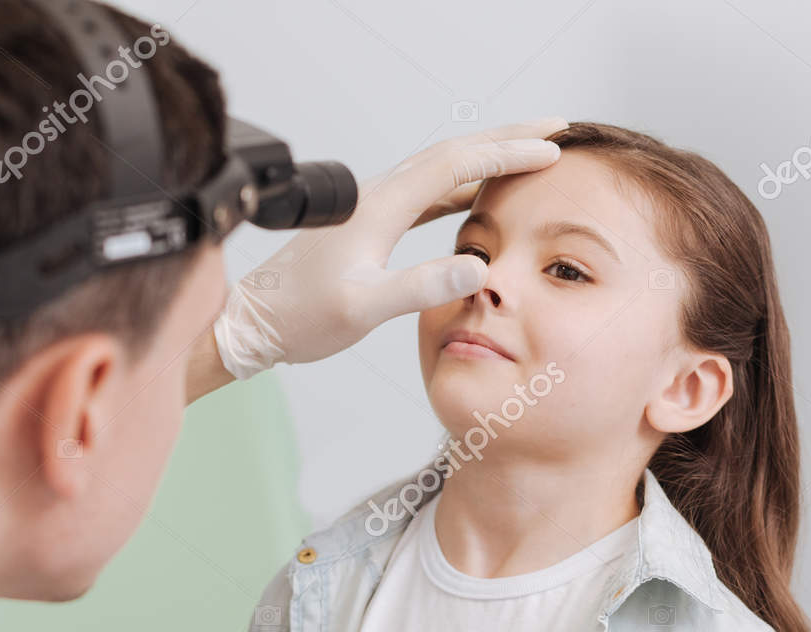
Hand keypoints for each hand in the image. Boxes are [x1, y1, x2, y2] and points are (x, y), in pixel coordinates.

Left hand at [211, 118, 566, 381]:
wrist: (254, 322)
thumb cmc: (301, 317)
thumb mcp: (364, 309)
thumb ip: (420, 287)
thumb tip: (477, 265)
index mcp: (380, 207)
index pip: (457, 163)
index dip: (508, 152)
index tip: (552, 149)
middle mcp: (377, 197)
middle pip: (453, 152)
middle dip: (507, 137)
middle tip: (556, 129)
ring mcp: (372, 207)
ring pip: (440, 168)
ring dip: (487, 157)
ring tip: (528, 154)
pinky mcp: (369, 224)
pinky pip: (426, 193)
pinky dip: (461, 185)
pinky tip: (477, 196)